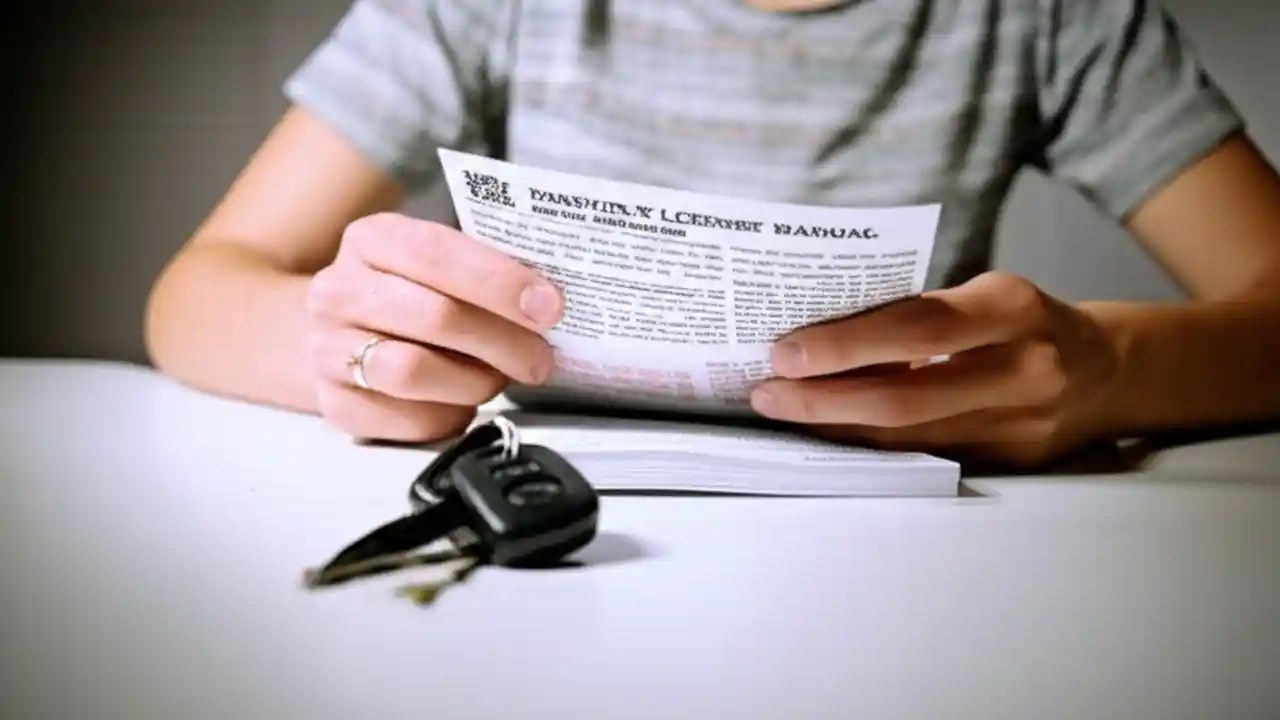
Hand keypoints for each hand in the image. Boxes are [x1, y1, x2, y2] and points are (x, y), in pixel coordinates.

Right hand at [305, 213, 562, 441]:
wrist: (339, 335)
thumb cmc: (408, 295)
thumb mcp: (435, 264)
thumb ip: (481, 272)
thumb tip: (547, 303)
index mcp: (372, 240)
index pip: (437, 253)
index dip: (499, 282)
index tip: (549, 307)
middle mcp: (340, 291)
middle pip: (434, 317)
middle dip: (503, 341)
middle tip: (540, 358)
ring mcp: (329, 350)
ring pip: (415, 372)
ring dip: (475, 381)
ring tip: (499, 379)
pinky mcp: (337, 404)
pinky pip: (407, 419)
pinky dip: (450, 414)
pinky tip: (462, 401)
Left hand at [749, 272, 1121, 468]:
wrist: (1109, 373)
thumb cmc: (1022, 323)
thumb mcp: (984, 296)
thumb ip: (918, 314)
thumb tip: (820, 335)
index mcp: (1012, 309)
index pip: (914, 329)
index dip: (844, 345)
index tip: (785, 352)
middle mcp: (1022, 370)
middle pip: (903, 399)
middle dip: (823, 401)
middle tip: (767, 393)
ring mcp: (1020, 427)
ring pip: (908, 440)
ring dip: (837, 430)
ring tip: (785, 413)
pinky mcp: (1011, 465)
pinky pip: (924, 459)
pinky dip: (871, 448)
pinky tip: (831, 436)